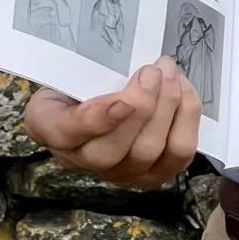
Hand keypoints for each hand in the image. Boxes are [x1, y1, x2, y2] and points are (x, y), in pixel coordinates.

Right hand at [23, 55, 201, 188]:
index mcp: (52, 128)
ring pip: (149, 151)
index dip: (99, 119)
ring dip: (168, 107)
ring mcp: (121, 172)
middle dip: (144, 105)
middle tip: (156, 68)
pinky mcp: (156, 172)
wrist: (100, 93)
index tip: (123, 97)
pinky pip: (178, 153)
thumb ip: (80, 69)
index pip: (69, 133)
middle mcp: (83, 161)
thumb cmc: (86, 77)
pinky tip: (182, 90)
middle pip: (114, 150)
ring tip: (171, 73)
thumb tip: (116, 69)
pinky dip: (186, 117)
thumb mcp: (70, 66)